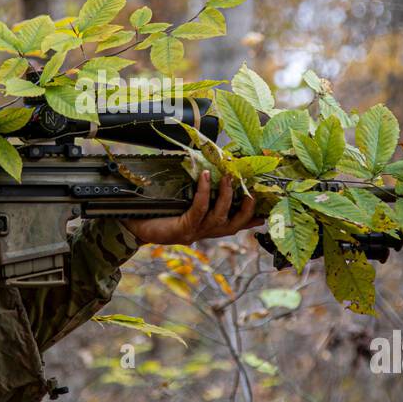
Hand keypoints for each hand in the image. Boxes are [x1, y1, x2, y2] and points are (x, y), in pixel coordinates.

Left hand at [123, 170, 261, 246]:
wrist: (134, 225)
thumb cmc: (159, 212)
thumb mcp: (183, 202)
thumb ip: (199, 194)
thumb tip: (212, 169)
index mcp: (208, 228)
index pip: (235, 225)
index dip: (252, 219)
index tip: (268, 211)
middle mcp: (205, 232)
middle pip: (234, 225)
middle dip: (246, 209)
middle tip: (252, 190)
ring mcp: (195, 232)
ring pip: (219, 216)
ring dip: (225, 195)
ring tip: (227, 176)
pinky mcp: (183, 229)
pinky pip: (199, 209)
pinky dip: (205, 193)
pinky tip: (206, 177)